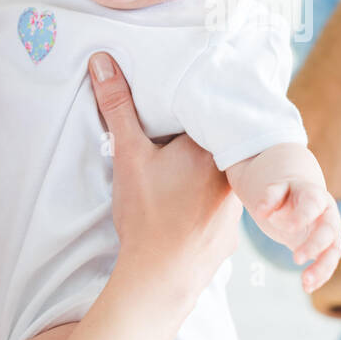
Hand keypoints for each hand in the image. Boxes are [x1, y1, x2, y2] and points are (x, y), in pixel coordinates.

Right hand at [88, 52, 239, 300]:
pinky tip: (188, 208)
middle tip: (179, 141)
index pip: (214, 114)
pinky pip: (223, 207)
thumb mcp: (128, 155)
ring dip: (208, 173)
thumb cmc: (147, 215)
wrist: (161, 278)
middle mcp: (235, 173)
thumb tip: (102, 61)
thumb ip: (118, 107)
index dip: (199, 108)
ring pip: (224, 176)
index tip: (185, 106)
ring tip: (183, 175)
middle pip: (221, 145)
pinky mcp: (231, 232)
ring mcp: (237, 206)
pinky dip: (208, 203)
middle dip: (203, 141)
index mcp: (213, 147)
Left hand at [251, 177, 340, 292]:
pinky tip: (307, 287)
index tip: (289, 228)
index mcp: (315, 196)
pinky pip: (330, 263)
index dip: (303, 216)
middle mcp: (328, 214)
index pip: (313, 205)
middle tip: (296, 259)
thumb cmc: (286, 196)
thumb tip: (262, 212)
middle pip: (329, 230)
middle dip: (315, 245)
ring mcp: (331, 233)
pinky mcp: (328, 249)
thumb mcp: (275, 190)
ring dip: (322, 268)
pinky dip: (321, 277)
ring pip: (334, 250)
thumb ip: (269, 198)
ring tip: (306, 282)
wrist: (299, 201)